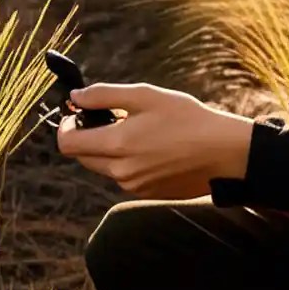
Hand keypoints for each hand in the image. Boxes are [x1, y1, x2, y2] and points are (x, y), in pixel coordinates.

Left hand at [56, 82, 254, 199]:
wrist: (223, 152)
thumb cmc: (187, 119)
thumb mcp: (146, 96)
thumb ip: (104, 95)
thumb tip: (74, 97)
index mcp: (117, 144)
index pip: (67, 144)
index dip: (66, 127)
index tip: (77, 114)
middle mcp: (121, 171)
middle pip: (83, 157)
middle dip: (88, 138)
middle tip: (112, 119)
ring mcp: (134, 186)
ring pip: (105, 168)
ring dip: (110, 151)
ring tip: (141, 133)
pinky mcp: (148, 194)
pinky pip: (126, 177)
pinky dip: (129, 163)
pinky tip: (155, 149)